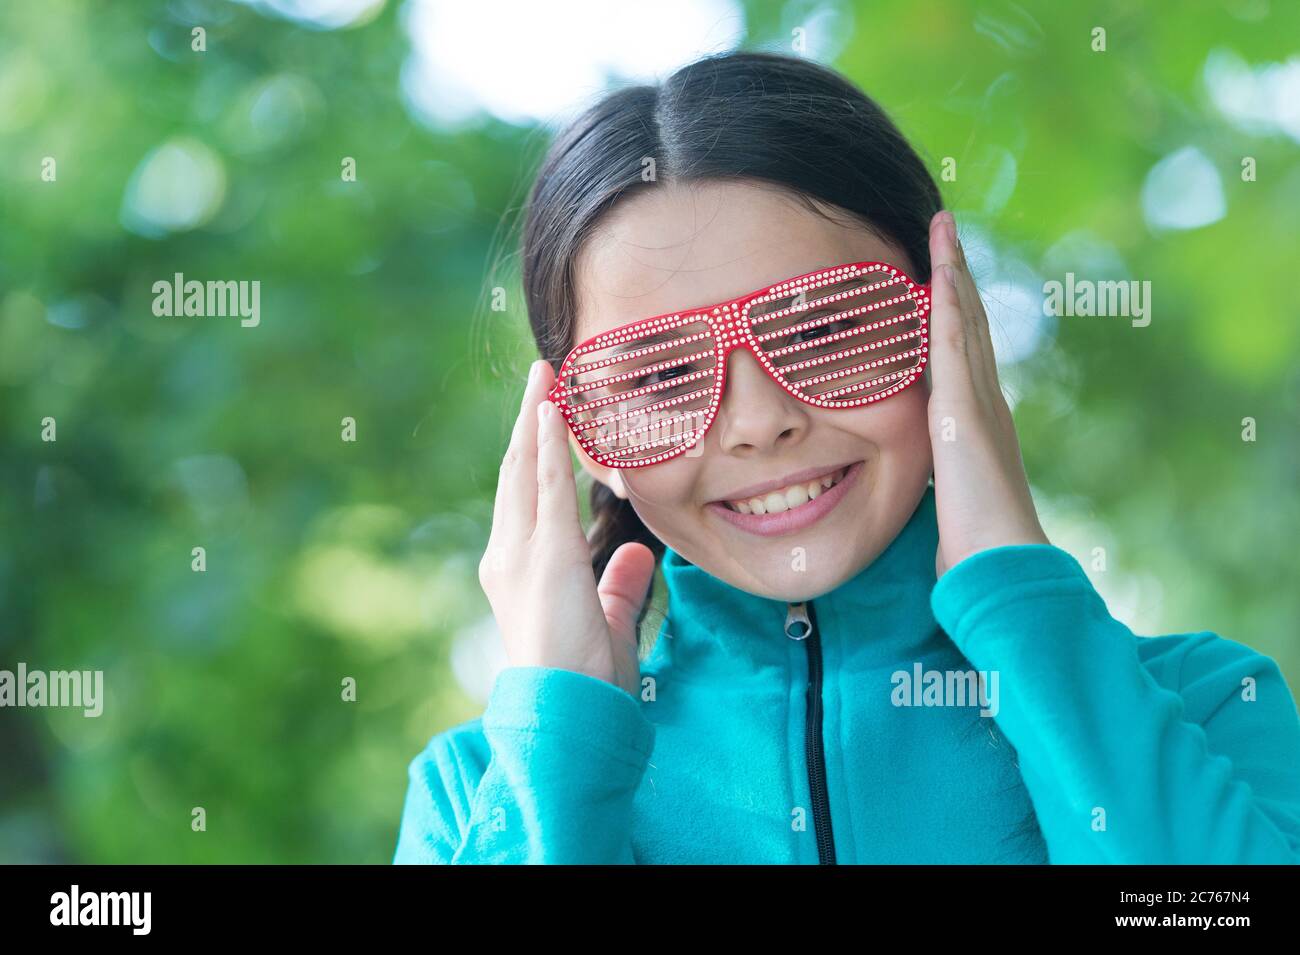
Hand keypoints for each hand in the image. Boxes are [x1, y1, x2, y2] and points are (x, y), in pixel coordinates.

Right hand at [478, 358, 654, 698]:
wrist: (566, 711)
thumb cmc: (585, 679)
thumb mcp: (607, 621)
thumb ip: (618, 585)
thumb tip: (638, 555)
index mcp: (519, 570)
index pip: (527, 499)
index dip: (536, 454)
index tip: (547, 418)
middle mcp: (509, 554)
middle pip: (517, 472)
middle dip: (529, 422)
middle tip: (540, 379)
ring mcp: (522, 552)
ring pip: (526, 469)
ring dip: (536, 418)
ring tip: (544, 376)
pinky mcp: (546, 554)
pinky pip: (547, 485)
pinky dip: (550, 444)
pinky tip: (552, 410)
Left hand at [926, 210, 1049, 577]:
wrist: (1002, 562)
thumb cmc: (977, 546)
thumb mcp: (952, 503)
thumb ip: (945, 489)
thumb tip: (931, 504)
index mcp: (980, 422)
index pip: (964, 353)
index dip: (955, 311)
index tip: (943, 275)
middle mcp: (985, 402)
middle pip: (972, 323)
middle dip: (958, 274)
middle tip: (947, 229)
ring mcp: (978, 403)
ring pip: (966, 322)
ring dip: (953, 272)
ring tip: (944, 227)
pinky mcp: (962, 412)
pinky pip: (955, 347)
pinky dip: (950, 306)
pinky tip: (942, 272)